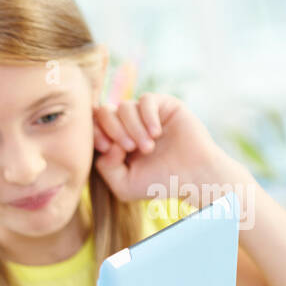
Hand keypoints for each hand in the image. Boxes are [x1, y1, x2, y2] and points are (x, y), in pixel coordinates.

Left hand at [91, 93, 222, 204]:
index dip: (95, 133)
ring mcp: (145, 114)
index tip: (106, 148)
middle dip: (113, 129)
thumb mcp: (123, 185)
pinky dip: (147, 117)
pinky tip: (156, 134)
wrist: (193, 177)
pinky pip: (146, 99)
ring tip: (148, 147)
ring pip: (124, 106)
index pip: (93, 126)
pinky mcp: (164, 105)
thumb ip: (106, 168)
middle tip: (130, 148)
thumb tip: (107, 144)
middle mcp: (128, 125)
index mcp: (114, 141)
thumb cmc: (158, 183)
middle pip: (105, 112)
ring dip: (133, 128)